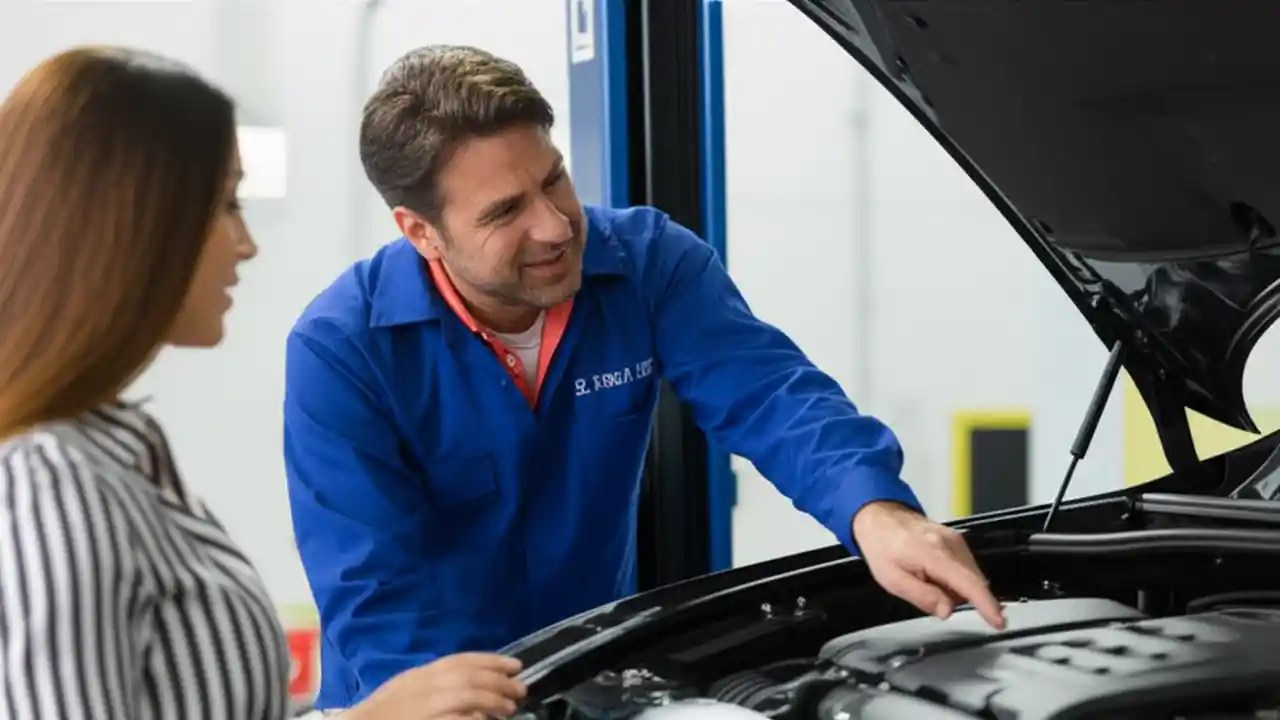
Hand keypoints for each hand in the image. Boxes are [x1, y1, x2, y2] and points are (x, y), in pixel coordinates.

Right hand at [345, 652, 527, 719]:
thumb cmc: (385, 712)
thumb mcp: (408, 687)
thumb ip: (436, 682)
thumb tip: (473, 681)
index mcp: (420, 674)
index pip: (461, 660)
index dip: (491, 661)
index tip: (515, 666)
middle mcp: (423, 686)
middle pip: (468, 677)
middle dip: (498, 681)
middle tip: (521, 689)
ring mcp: (424, 706)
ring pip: (466, 696)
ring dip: (492, 700)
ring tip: (510, 708)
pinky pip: (455, 719)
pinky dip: (472, 718)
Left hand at [851, 501, 1005, 629]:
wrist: (879, 517)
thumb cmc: (882, 546)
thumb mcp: (893, 580)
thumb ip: (923, 597)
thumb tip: (947, 611)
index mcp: (934, 554)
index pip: (970, 584)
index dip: (987, 606)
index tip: (999, 622)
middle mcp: (950, 544)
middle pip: (973, 582)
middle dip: (958, 597)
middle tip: (926, 590)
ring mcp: (955, 539)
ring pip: (971, 576)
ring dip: (955, 587)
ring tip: (925, 578)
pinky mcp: (956, 539)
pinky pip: (965, 567)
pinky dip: (953, 577)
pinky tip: (932, 572)